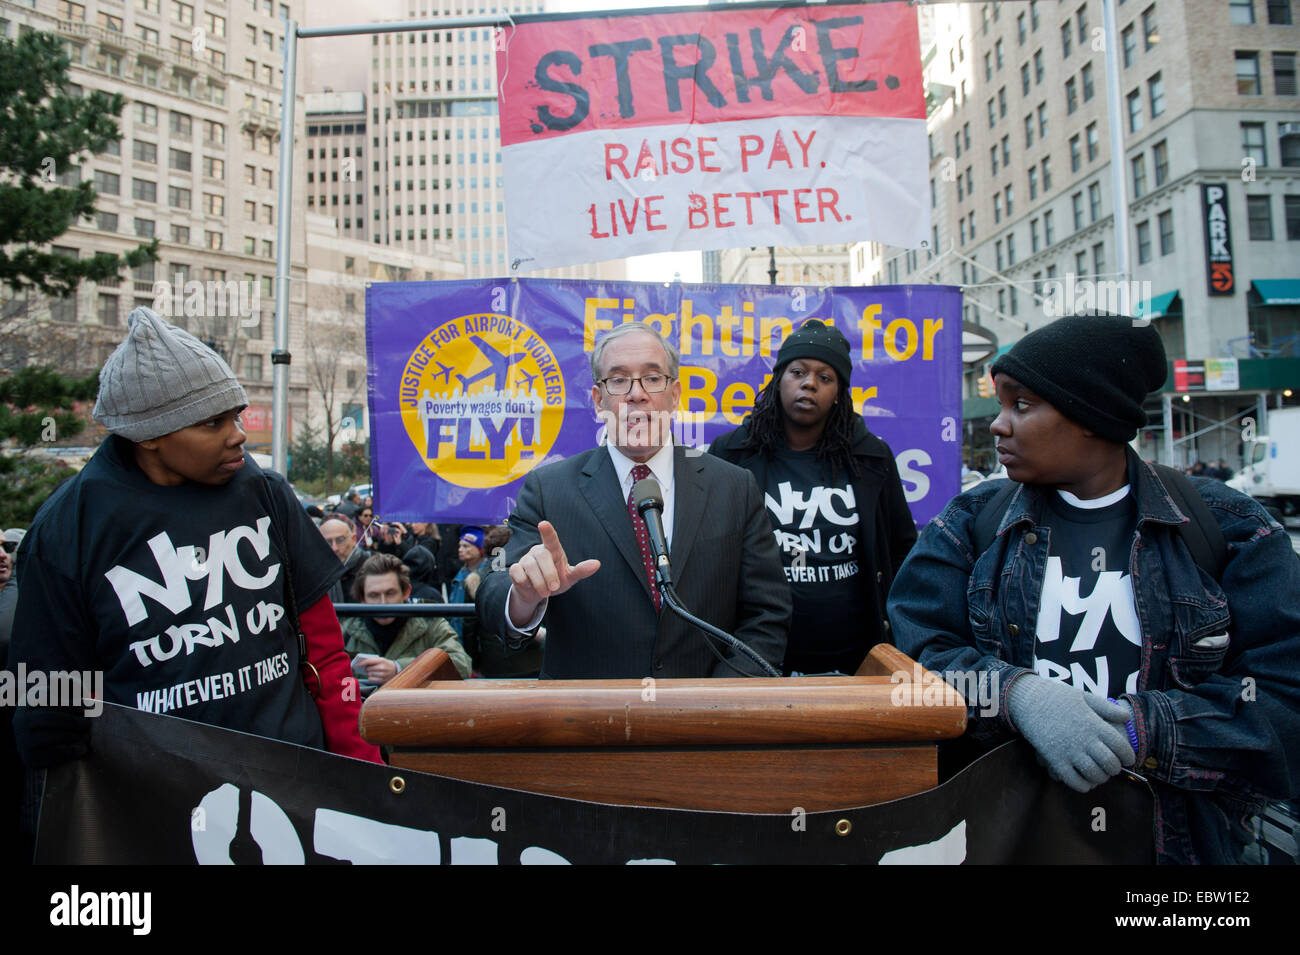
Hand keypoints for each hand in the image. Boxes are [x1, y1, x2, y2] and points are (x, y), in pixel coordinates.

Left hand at [363, 657, 397, 683]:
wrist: (395, 669)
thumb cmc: (385, 664)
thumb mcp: (381, 660)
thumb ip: (373, 661)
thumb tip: (362, 664)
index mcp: (382, 660)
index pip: (369, 661)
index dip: (362, 663)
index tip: (356, 664)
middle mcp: (382, 667)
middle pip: (368, 669)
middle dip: (367, 669)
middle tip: (367, 668)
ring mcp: (383, 675)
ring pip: (370, 674)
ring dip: (369, 673)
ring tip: (372, 672)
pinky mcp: (382, 680)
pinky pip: (371, 679)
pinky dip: (371, 678)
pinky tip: (373, 676)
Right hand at [506, 521, 599, 627]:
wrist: (537, 594)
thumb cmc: (556, 581)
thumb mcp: (570, 577)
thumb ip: (582, 570)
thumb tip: (597, 564)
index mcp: (553, 551)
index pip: (551, 539)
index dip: (548, 532)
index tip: (543, 523)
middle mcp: (538, 551)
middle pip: (542, 555)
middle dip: (549, 574)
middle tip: (554, 587)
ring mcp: (525, 559)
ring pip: (529, 567)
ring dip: (539, 583)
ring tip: (545, 592)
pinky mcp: (515, 569)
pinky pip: (518, 573)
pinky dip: (525, 583)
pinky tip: (529, 585)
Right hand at [1006, 674, 1134, 792]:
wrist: (1027, 700)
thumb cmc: (1056, 696)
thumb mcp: (1083, 696)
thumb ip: (1106, 708)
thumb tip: (1126, 717)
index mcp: (1094, 724)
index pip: (1121, 746)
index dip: (1128, 756)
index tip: (1127, 759)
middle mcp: (1084, 740)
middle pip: (1110, 764)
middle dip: (1115, 769)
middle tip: (1113, 767)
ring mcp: (1069, 751)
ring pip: (1094, 775)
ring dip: (1101, 778)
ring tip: (1100, 775)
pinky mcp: (1055, 760)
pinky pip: (1073, 780)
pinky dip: (1083, 785)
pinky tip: (1085, 782)